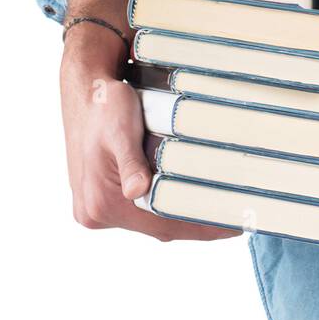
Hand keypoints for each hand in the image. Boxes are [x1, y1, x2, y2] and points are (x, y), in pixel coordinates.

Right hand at [60, 24, 238, 241]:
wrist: (85, 92)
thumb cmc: (104, 106)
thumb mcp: (121, 130)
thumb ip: (131, 162)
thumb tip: (137, 191)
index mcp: (99, 202)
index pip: (160, 226)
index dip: (199, 227)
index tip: (232, 226)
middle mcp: (94, 211)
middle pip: (157, 227)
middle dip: (195, 221)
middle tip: (232, 215)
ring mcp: (95, 206)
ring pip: (149, 219)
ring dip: (179, 212)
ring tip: (218, 206)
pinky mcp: (101, 196)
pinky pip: (140, 209)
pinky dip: (164, 203)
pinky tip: (188, 195)